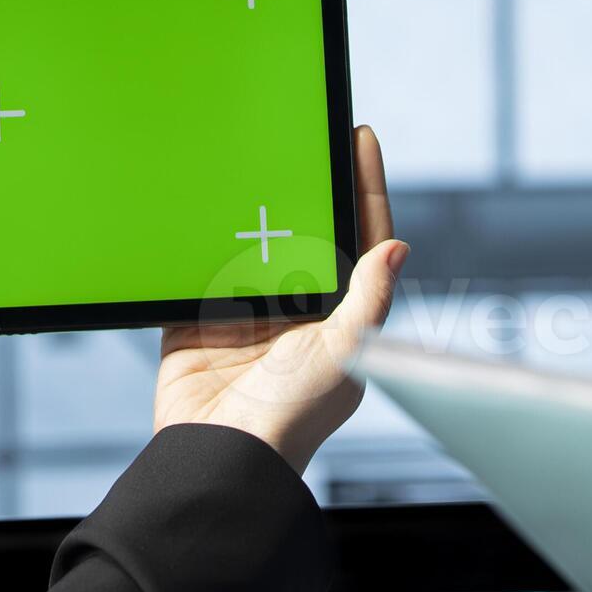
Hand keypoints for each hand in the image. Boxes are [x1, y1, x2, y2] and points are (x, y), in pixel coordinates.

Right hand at [154, 126, 406, 474]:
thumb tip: (397, 246)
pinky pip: (196, 269)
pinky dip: (194, 241)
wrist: (218, 459)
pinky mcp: (196, 321)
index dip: (363, 186)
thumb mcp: (343, 352)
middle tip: (303, 132)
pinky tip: (196, 203)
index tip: (361, 136)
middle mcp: (296, 309)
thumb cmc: (293, 418)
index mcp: (339, 314)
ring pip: (250, 243)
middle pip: (304, 231)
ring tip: (251, 155)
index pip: (361, 237)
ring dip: (248, 206)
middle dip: (305, 186)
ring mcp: (246, 314)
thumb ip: (368, 299)